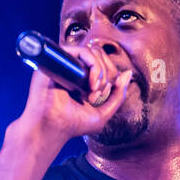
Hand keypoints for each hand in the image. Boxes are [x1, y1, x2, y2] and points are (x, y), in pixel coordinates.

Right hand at [10, 42, 134, 147]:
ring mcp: (65, 62)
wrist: (52, 128)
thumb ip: (117, 95)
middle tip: (99, 93)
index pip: (103, 62)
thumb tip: (127, 73)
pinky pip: (82, 51)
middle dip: (107, 74)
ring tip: (94, 90)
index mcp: (82, 76)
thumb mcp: (103, 113)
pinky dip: (93, 66)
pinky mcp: (57, 59)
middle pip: (100, 54)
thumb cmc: (73, 124)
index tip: (103, 95)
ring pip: (93, 51)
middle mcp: (73, 66)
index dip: (110, 75)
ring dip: (101, 71)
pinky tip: (91, 84)